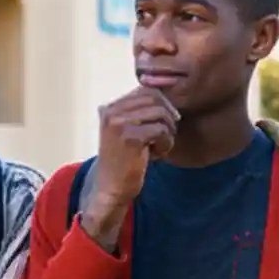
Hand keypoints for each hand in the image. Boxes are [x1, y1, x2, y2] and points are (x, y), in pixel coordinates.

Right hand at [81, 87, 178, 249]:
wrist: (110, 189)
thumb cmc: (123, 161)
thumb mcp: (126, 130)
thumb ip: (138, 112)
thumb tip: (164, 95)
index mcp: (110, 108)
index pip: (145, 90)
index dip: (163, 104)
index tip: (165, 123)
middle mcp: (112, 112)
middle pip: (155, 98)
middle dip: (167, 116)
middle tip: (164, 136)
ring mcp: (119, 124)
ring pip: (161, 114)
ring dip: (167, 132)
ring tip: (158, 147)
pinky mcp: (130, 138)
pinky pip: (162, 131)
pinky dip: (166, 144)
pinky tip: (156, 156)